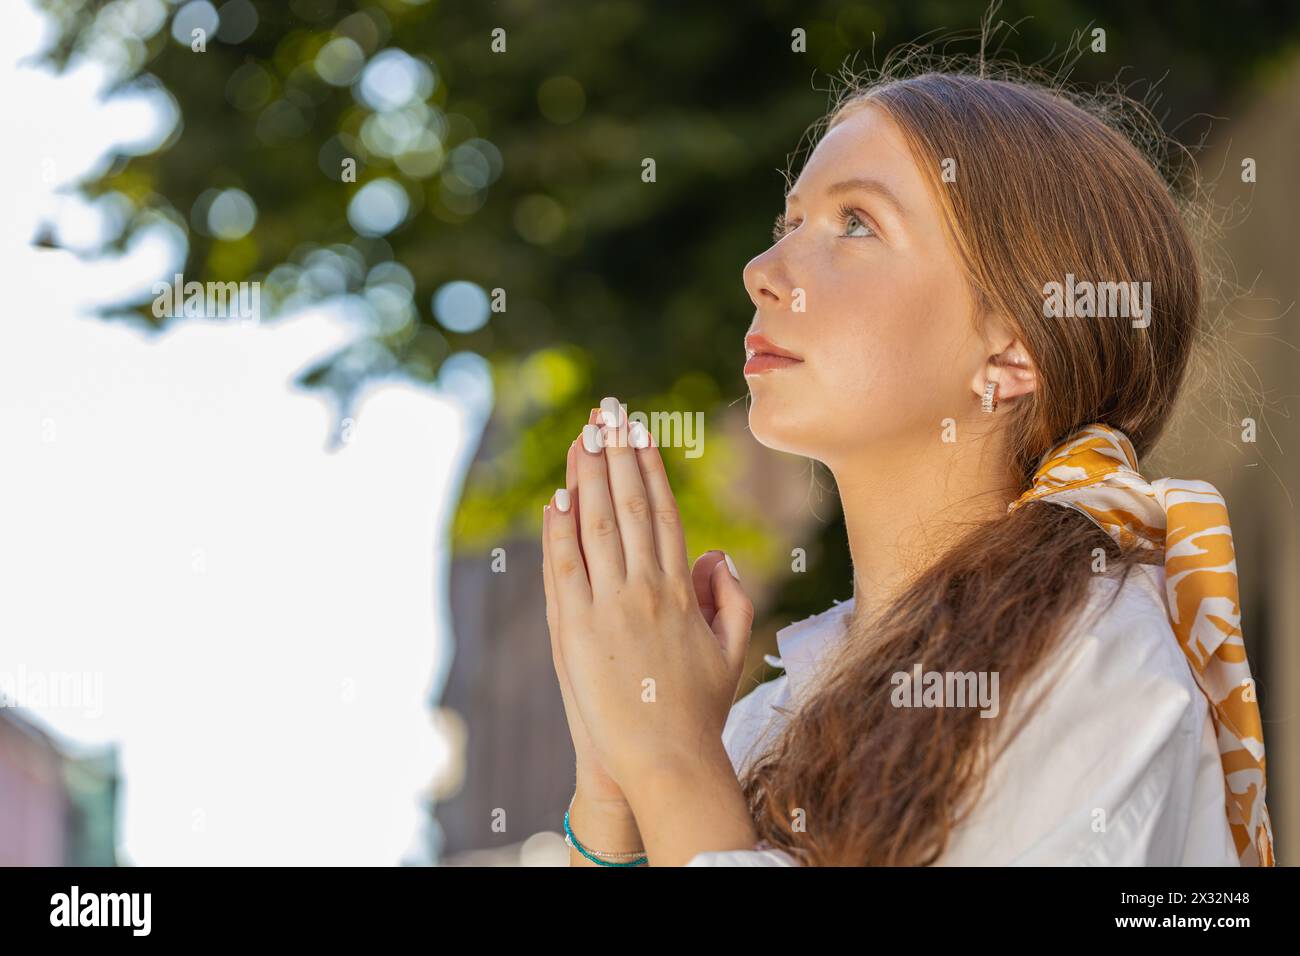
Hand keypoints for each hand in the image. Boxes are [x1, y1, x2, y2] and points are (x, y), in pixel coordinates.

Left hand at [541, 397, 753, 799]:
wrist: (666, 759)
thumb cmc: (699, 709)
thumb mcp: (730, 650)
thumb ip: (729, 598)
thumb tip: (716, 552)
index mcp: (681, 590)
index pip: (661, 512)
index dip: (648, 468)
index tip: (640, 433)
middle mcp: (645, 589)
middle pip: (626, 506)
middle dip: (616, 453)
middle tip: (607, 411)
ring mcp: (608, 608)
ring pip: (594, 527)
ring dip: (586, 476)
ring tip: (581, 435)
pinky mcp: (575, 632)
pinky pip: (565, 569)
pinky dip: (558, 532)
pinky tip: (555, 498)